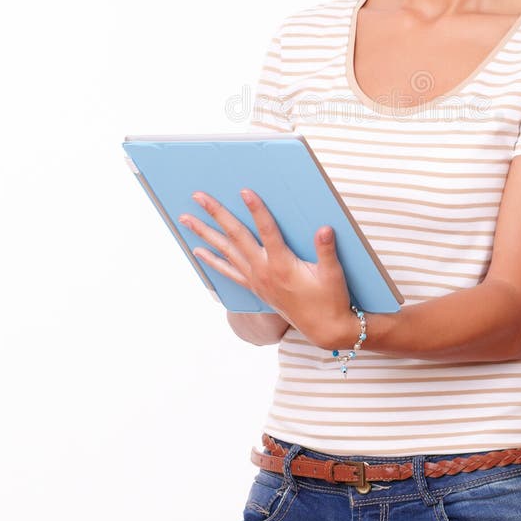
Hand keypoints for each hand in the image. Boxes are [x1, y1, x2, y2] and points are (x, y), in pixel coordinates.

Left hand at [178, 189, 354, 349]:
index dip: (257, 209)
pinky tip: (198, 251)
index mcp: (282, 265)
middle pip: (236, 236)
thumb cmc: (330, 299)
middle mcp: (263, 271)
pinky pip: (228, 272)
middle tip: (199, 197)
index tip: (245, 191)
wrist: (324, 329)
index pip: (267, 230)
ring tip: (186, 219)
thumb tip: (324, 229)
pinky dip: (212, 260)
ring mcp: (256, 280)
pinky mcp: (255, 288)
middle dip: (216, 214)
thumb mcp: (333, 274)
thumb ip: (326, 250)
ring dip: (204, 234)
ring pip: (226, 251)